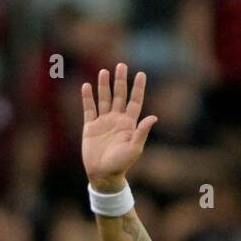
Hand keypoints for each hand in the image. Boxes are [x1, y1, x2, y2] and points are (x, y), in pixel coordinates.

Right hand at [81, 63, 157, 191]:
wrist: (103, 175)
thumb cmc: (121, 164)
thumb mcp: (134, 149)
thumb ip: (142, 132)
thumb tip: (154, 117)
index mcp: (129, 124)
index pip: (135, 102)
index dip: (138, 88)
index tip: (141, 73)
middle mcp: (117, 120)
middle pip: (119, 96)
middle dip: (121, 81)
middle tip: (121, 65)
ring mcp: (103, 122)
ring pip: (104, 99)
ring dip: (104, 85)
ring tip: (104, 72)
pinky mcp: (90, 127)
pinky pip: (89, 109)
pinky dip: (87, 98)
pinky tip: (87, 86)